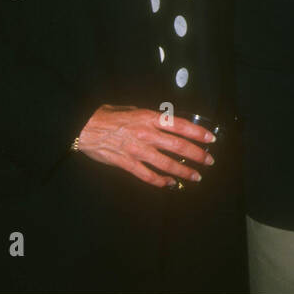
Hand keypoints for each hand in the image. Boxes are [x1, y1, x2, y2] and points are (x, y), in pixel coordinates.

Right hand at [75, 105, 214, 188]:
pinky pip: (147, 176)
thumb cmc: (106, 115)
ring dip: (184, 171)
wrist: (82, 127)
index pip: (180, 125)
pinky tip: (171, 184)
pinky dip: (161, 181)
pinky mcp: (126, 164)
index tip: (211, 138)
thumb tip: (166, 121)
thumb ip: (149, 117)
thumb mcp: (131, 109)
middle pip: (178, 146)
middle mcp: (146, 134)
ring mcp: (136, 150)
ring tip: (196, 176)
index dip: (198, 132)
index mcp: (148, 117)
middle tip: (209, 160)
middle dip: (197, 154)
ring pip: (166, 164)